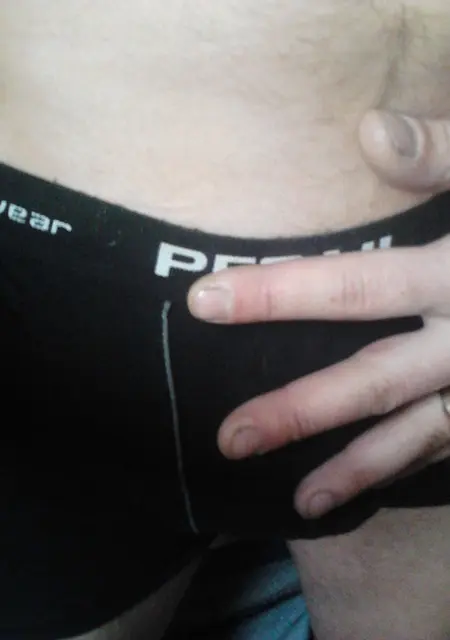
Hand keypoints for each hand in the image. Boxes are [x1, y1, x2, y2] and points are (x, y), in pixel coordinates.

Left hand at [187, 110, 449, 519]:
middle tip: (230, 438)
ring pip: (415, 433)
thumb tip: (367, 131)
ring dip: (355, 470)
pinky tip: (369, 484)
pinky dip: (412, 465)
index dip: (276, 295)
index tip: (205, 304)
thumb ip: (446, 154)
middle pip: (372, 381)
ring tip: (297, 501)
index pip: (352, 287)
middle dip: (299, 410)